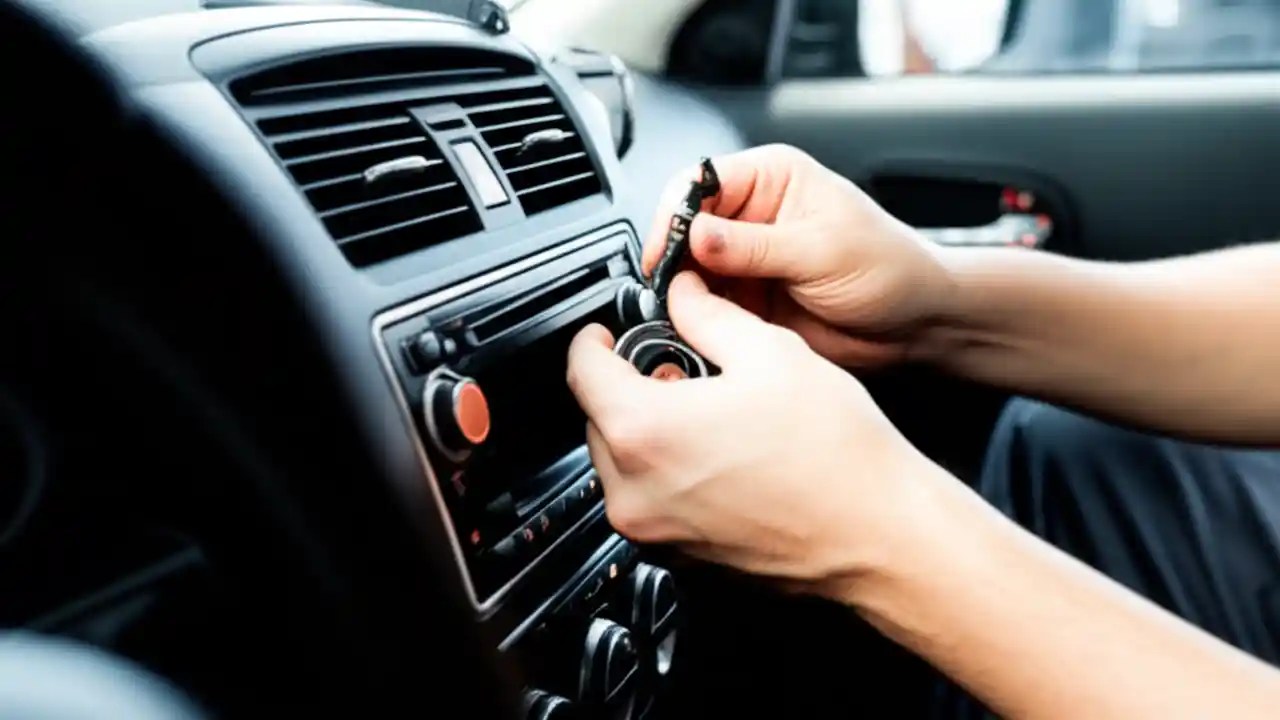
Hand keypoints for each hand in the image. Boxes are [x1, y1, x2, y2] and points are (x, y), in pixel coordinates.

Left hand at [566, 272, 946, 595]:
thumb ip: (707, 315)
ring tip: (713, 414)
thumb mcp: (769, 352)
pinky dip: (670, 472)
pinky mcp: (678, 557)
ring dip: (649, 430)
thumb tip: (682, 296)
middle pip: (599, 417)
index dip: (596, 339)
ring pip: (623, 461)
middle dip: (631, 386)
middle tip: (683, 367)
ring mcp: (654, 531)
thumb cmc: (835, 456)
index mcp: (644, 431)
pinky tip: (724, 454)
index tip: (609, 332)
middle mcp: (634, 491)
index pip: (581, 370)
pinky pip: (651, 499)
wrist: (879, 535)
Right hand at [643, 144, 952, 367]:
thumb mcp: (821, 250)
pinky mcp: (745, 299)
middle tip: (671, 287)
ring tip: (688, 311)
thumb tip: (697, 235)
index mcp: (772, 178)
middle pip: (685, 226)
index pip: (700, 182)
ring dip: (683, 291)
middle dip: (674, 256)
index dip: (675, 215)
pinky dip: (696, 318)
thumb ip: (755, 247)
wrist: (915, 322)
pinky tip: (702, 326)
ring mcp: (745, 259)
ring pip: (688, 270)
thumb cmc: (889, 268)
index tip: (666, 251)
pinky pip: (703, 305)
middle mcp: (752, 214)